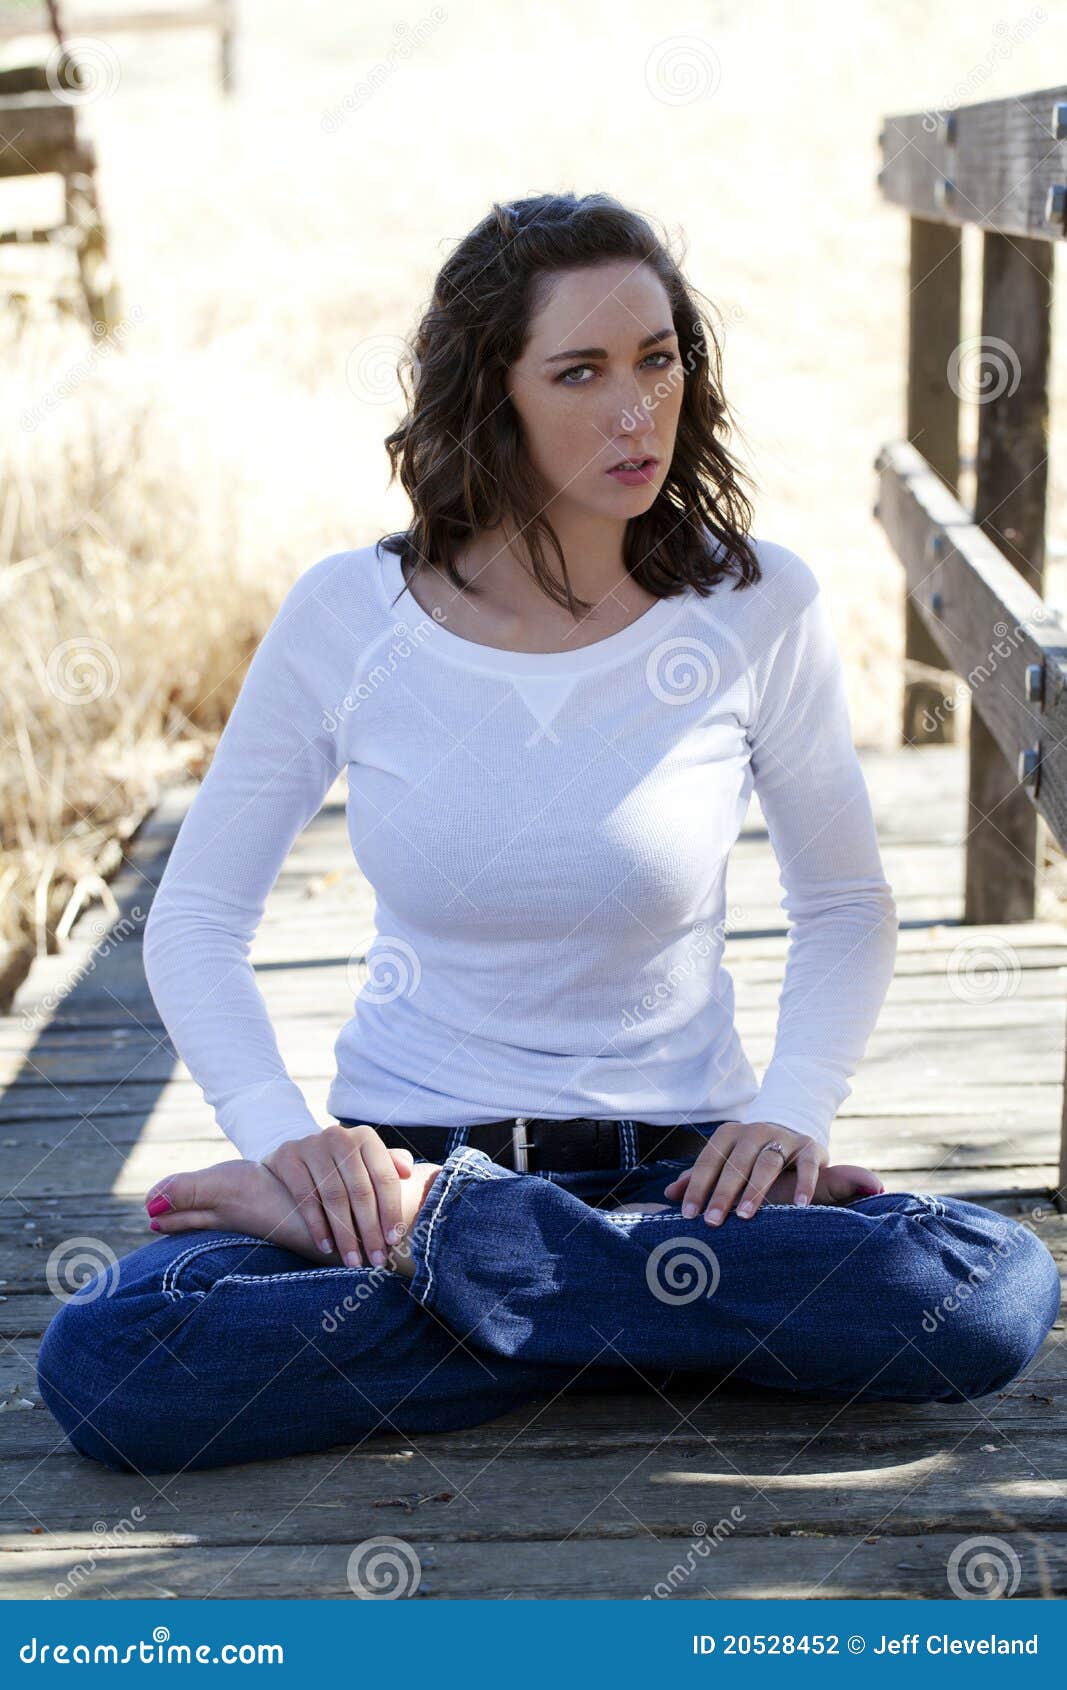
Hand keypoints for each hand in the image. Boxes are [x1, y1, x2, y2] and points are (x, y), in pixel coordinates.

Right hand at [263, 1123, 414, 1266]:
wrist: (293, 1158)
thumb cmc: (341, 1167)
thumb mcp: (366, 1162)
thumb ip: (389, 1165)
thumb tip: (408, 1171)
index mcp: (365, 1137)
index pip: (384, 1178)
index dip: (391, 1211)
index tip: (394, 1241)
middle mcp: (339, 1137)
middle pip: (360, 1191)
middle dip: (370, 1230)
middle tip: (377, 1260)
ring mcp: (312, 1145)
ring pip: (334, 1198)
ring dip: (345, 1235)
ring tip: (353, 1261)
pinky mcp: (288, 1157)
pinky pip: (306, 1199)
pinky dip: (318, 1226)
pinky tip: (326, 1248)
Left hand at [663, 1120, 825, 1224]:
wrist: (791, 1131)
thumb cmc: (749, 1155)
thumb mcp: (724, 1161)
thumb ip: (699, 1177)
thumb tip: (668, 1195)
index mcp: (729, 1134)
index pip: (709, 1161)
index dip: (697, 1187)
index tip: (688, 1215)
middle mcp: (755, 1131)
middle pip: (736, 1162)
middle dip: (723, 1192)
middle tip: (713, 1221)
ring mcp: (784, 1137)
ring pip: (767, 1162)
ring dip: (756, 1189)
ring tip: (746, 1215)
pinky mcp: (810, 1146)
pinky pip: (806, 1165)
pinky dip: (804, 1184)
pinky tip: (799, 1205)